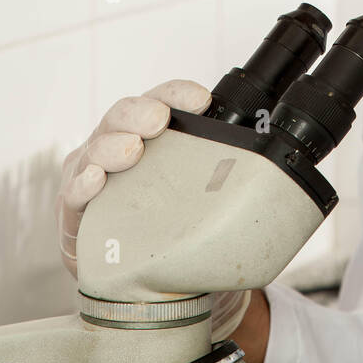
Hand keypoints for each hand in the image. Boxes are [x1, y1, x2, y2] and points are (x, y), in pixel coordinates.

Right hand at [54, 79, 249, 336]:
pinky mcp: (75, 205)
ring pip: (97, 145)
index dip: (178, 93)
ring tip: (131, 150)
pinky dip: (83, 183)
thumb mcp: (197, 190)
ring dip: (113, 145)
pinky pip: (73, 190)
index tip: (202, 99)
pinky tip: (95, 182)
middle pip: (125, 114)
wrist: (135, 269)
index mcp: (153, 131)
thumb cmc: (168, 215)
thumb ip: (224, 179)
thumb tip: (289, 185)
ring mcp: (94, 169)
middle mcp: (121, 141)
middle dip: (141, 112)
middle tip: (158, 121)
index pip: (163, 100)